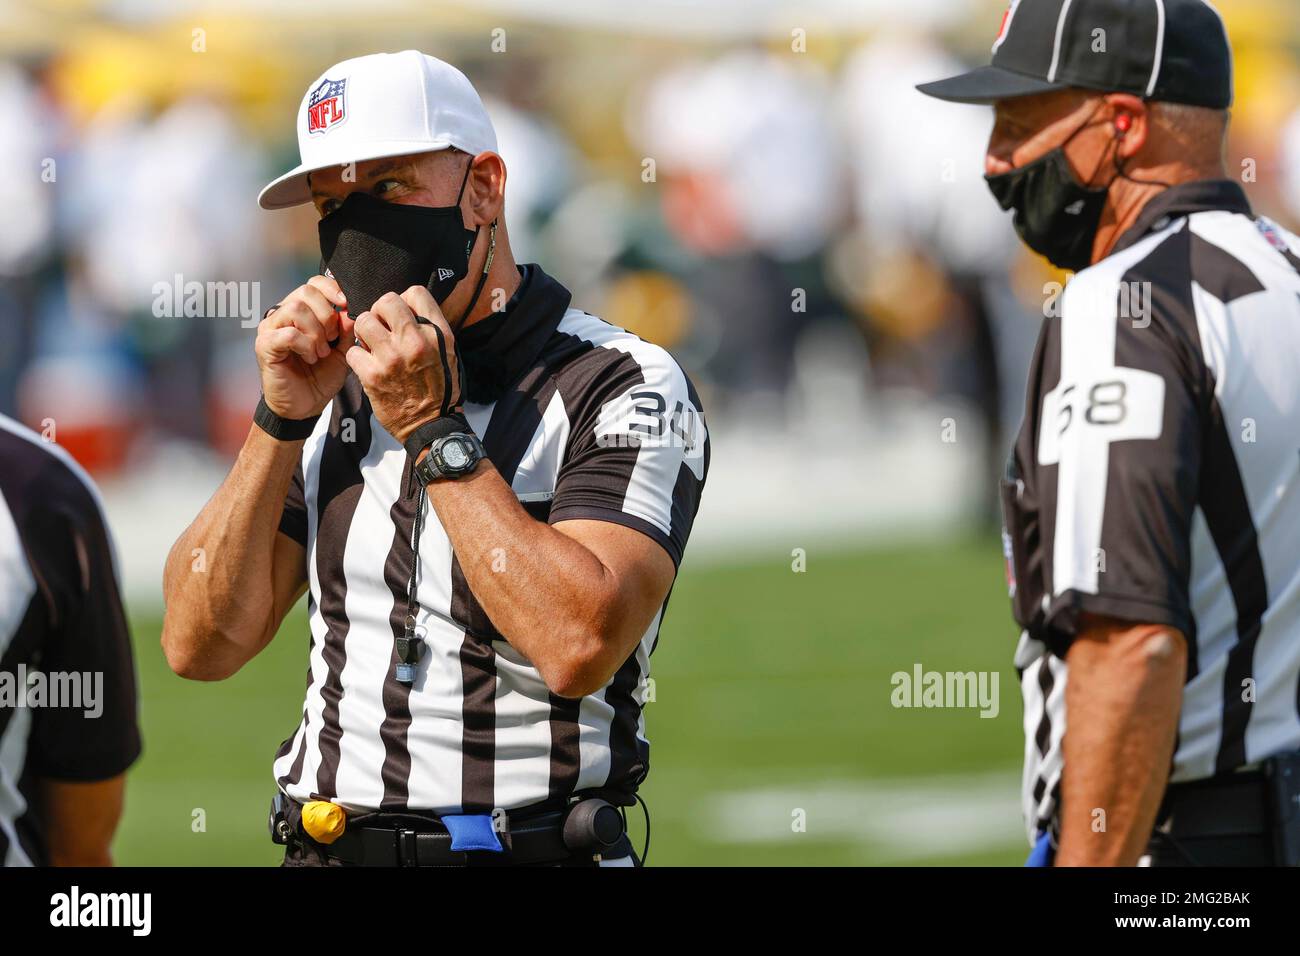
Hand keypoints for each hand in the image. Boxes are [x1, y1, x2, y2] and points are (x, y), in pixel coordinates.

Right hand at [255, 276, 354, 419]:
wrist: (305, 406)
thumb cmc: (321, 376)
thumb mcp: (343, 351)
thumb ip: (346, 330)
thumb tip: (349, 310)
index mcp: (302, 311)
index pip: (314, 284)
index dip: (332, 289)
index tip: (346, 304)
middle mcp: (283, 314)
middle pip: (305, 292)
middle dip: (326, 314)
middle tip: (331, 339)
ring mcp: (271, 328)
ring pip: (295, 308)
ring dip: (316, 332)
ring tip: (321, 352)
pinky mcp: (265, 345)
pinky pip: (288, 333)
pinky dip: (305, 345)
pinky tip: (311, 358)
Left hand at [346, 286, 463, 445]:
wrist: (431, 424)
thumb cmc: (439, 387)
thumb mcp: (447, 352)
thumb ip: (429, 327)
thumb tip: (407, 305)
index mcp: (437, 334)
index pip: (415, 292)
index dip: (403, 301)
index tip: (400, 316)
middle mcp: (416, 341)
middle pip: (385, 301)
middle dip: (380, 312)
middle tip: (381, 327)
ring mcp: (392, 358)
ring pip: (363, 321)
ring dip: (364, 332)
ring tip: (372, 345)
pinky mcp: (373, 375)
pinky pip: (353, 351)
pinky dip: (358, 358)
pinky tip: (368, 366)